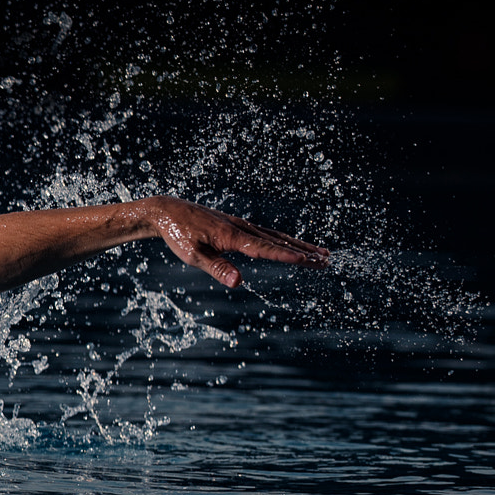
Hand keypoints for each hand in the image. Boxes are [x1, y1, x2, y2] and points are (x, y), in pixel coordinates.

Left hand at [145, 196, 328, 289]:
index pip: (265, 249)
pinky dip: (283, 240)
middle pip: (278, 241)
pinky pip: (266, 234)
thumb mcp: (193, 255)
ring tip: (321, 253)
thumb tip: (238, 283)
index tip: (309, 261)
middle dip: (303, 251)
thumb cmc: (178, 235)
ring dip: (299, 245)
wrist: (167, 211)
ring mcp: (240, 225)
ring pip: (275, 236)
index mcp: (232, 236)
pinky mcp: (237, 225)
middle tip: (327, 260)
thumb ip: (217, 268)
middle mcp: (241, 228)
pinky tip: (292, 245)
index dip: (287, 256)